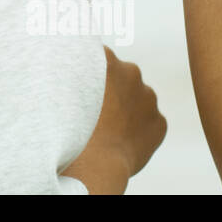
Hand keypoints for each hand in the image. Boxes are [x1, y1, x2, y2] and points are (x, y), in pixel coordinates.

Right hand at [62, 46, 166, 191]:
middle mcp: (131, 72)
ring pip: (138, 100)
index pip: (100, 58)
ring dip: (127, 110)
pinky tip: (120, 142)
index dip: (91, 74)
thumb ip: (75, 77)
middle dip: (113, 90)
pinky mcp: (159, 122)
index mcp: (106, 59)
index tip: (84, 86)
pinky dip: (138, 131)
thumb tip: (72, 71)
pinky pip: (148, 123)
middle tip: (95, 111)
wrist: (95, 163)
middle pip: (123, 76)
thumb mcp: (62, 92)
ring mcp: (149, 98)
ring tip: (107, 130)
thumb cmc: (70, 127)